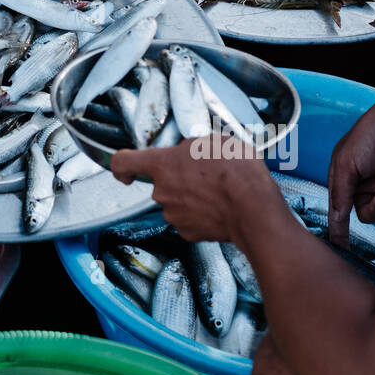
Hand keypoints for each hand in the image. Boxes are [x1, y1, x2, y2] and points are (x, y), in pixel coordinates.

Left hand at [110, 137, 275, 243]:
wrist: (253, 208)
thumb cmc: (236, 171)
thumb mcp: (215, 141)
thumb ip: (193, 147)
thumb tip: (191, 152)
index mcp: (163, 164)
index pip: (124, 163)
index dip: (122, 166)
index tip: (126, 173)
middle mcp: (162, 191)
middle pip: (162, 183)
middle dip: (179, 180)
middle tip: (205, 175)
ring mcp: (173, 214)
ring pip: (177, 202)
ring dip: (191, 198)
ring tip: (218, 192)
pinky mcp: (188, 233)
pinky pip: (189, 220)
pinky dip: (201, 215)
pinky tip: (219, 208)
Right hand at [328, 99, 374, 245]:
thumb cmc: (369, 134)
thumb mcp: (345, 162)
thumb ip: (338, 191)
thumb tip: (335, 217)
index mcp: (344, 176)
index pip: (339, 208)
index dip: (338, 229)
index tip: (338, 247)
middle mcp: (363, 184)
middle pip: (364, 212)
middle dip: (373, 206)